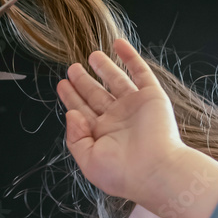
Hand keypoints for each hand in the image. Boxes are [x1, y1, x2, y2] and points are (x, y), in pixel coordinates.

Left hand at [56, 38, 189, 202]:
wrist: (155, 171)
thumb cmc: (122, 172)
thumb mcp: (89, 160)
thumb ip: (75, 139)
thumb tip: (70, 115)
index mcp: (102, 135)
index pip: (83, 112)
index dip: (71, 98)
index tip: (62, 85)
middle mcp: (118, 119)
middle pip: (96, 95)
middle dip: (84, 82)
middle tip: (72, 69)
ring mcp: (135, 107)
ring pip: (116, 81)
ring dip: (104, 68)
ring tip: (92, 56)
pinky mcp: (152, 97)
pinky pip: (140, 72)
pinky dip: (130, 57)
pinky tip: (118, 44)